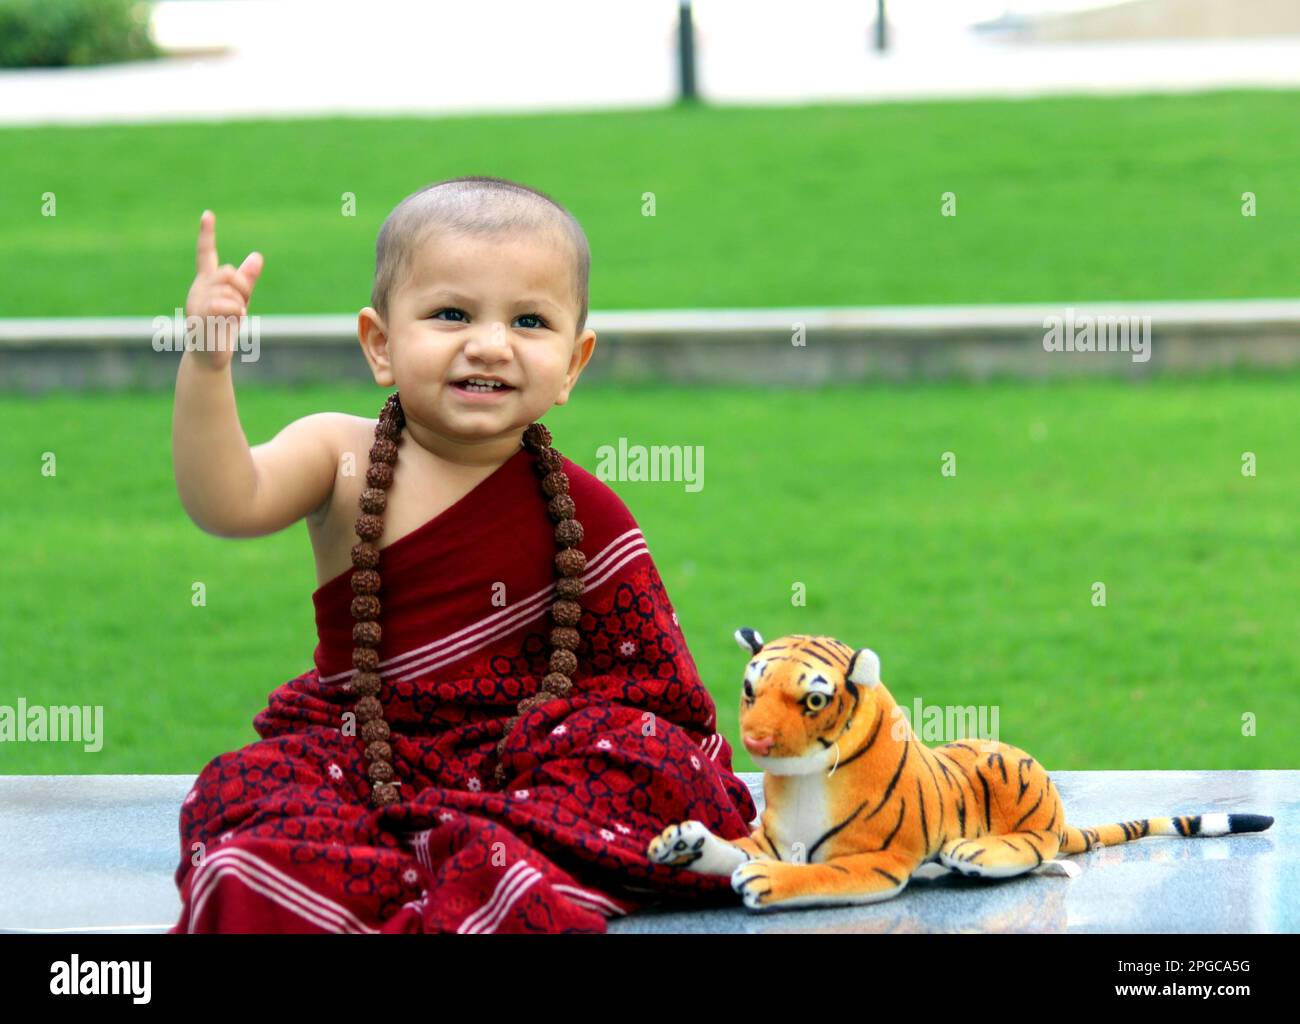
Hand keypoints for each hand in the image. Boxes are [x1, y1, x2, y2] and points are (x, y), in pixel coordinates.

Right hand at [183, 210, 263, 369]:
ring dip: (240, 303)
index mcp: (206, 283)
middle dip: (242, 288)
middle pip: (229, 272)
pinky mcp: (200, 315)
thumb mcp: (240, 301)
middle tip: (240, 307)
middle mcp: (198, 288)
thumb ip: (247, 280)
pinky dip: (236, 311)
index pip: (205, 255)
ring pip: (230, 288)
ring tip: (232, 318)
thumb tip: (257, 256)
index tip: (207, 214)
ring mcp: (197, 301)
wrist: (211, 357)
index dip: (207, 235)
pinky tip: (233, 319)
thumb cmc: (223, 329)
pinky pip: (226, 303)